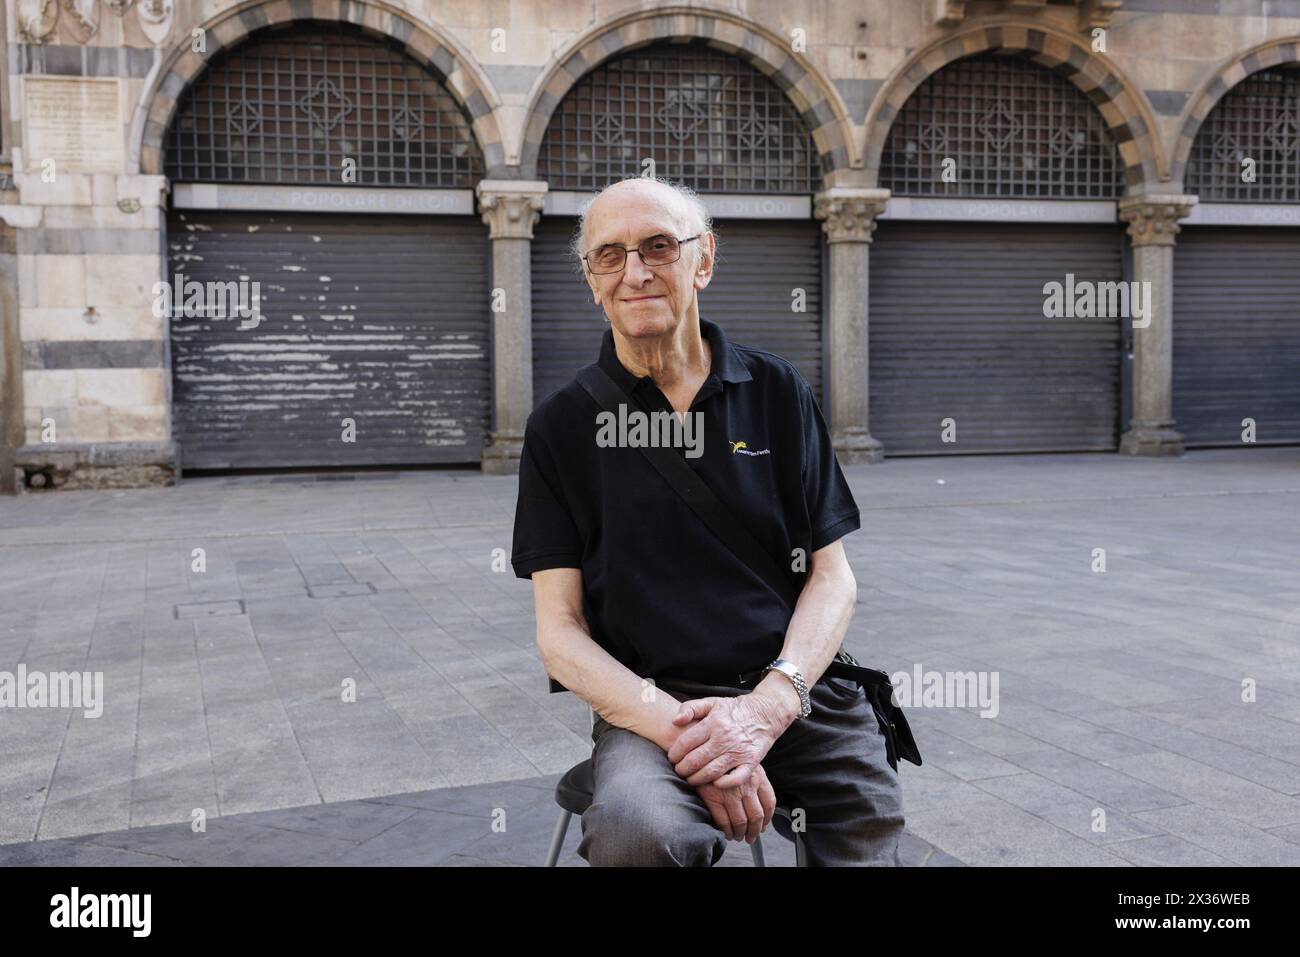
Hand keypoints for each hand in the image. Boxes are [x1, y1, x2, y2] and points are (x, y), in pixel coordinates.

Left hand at [667, 693, 784, 787]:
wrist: (765, 713)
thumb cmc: (734, 709)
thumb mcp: (711, 702)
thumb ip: (690, 708)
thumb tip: (675, 721)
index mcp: (713, 722)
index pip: (686, 743)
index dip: (675, 753)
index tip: (672, 758)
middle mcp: (725, 737)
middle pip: (696, 760)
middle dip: (682, 769)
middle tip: (679, 771)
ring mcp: (739, 751)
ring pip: (711, 772)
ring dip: (696, 779)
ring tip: (690, 779)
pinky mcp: (751, 761)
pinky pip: (736, 778)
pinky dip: (724, 784)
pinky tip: (715, 784)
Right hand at [696, 761, 775, 842]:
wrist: (702, 751)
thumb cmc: (722, 757)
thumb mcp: (743, 763)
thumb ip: (752, 780)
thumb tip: (758, 806)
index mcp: (757, 775)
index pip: (769, 802)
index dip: (767, 819)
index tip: (763, 826)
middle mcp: (746, 785)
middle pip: (756, 816)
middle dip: (754, 831)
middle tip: (750, 837)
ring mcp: (730, 792)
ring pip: (740, 821)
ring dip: (740, 833)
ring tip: (737, 837)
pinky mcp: (713, 797)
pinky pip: (723, 821)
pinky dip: (726, 831)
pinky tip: (726, 833)